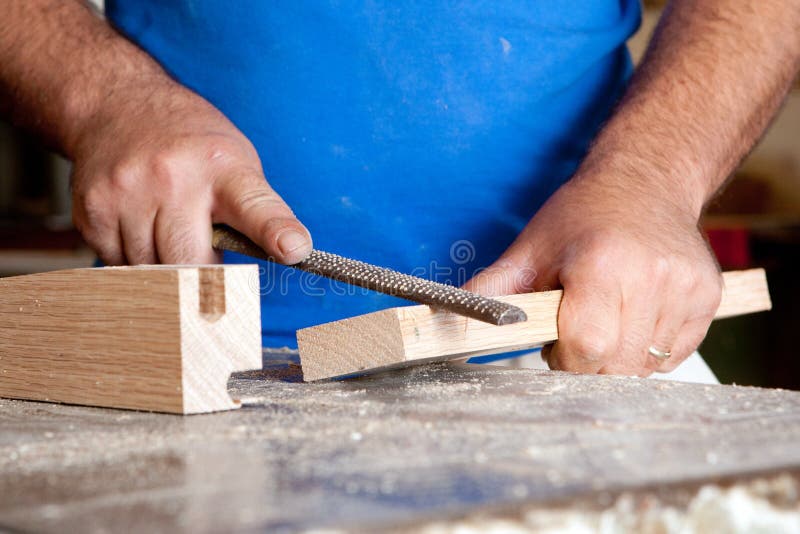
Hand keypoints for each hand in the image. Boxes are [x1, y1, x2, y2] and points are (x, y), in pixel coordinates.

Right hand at [69, 82, 310, 264]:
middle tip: (202, 251)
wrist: (118, 105)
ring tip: (166, 227)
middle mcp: (174, 178)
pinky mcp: (93, 209)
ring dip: (163, 266)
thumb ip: (256, 214)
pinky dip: (132, 260)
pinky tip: (138, 225)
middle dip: (199, 274)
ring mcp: (128, 193)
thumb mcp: (237, 163)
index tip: (293, 249)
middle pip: (190, 263)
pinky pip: (118, 264)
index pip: (255, 207)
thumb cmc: (191, 145)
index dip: (275, 232)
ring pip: (151, 272)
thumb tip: (284, 257)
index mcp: (224, 168)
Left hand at [463, 176, 722, 376]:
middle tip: (578, 326)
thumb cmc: (581, 216)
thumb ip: (491, 290)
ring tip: (606, 314)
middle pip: (615, 365)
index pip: (586, 346)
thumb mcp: (530, 248)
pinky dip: (645, 349)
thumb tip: (444, 320)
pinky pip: (670, 356)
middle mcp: (653, 277)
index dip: (565, 357)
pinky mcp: (709, 299)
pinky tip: (634, 314)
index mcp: (603, 265)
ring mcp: (687, 289)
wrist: (645, 182)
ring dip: (617, 357)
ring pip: (644, 367)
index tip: (557, 343)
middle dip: (589, 362)